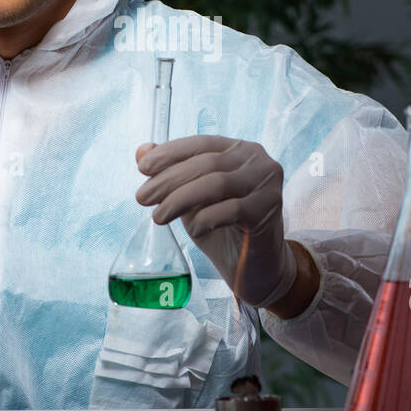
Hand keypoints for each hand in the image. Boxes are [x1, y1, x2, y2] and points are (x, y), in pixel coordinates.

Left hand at [135, 135, 297, 308]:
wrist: (254, 267)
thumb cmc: (222, 226)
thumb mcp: (191, 197)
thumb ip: (171, 173)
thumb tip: (142, 150)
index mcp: (239, 150)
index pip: (201, 143)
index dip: (170, 152)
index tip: (142, 168)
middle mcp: (257, 161)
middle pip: (206, 163)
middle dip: (169, 180)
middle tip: (142, 197)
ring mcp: (267, 184)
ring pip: (216, 183)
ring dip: (181, 199)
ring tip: (159, 216)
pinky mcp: (268, 209)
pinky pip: (232, 209)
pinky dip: (207, 218)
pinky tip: (194, 230)